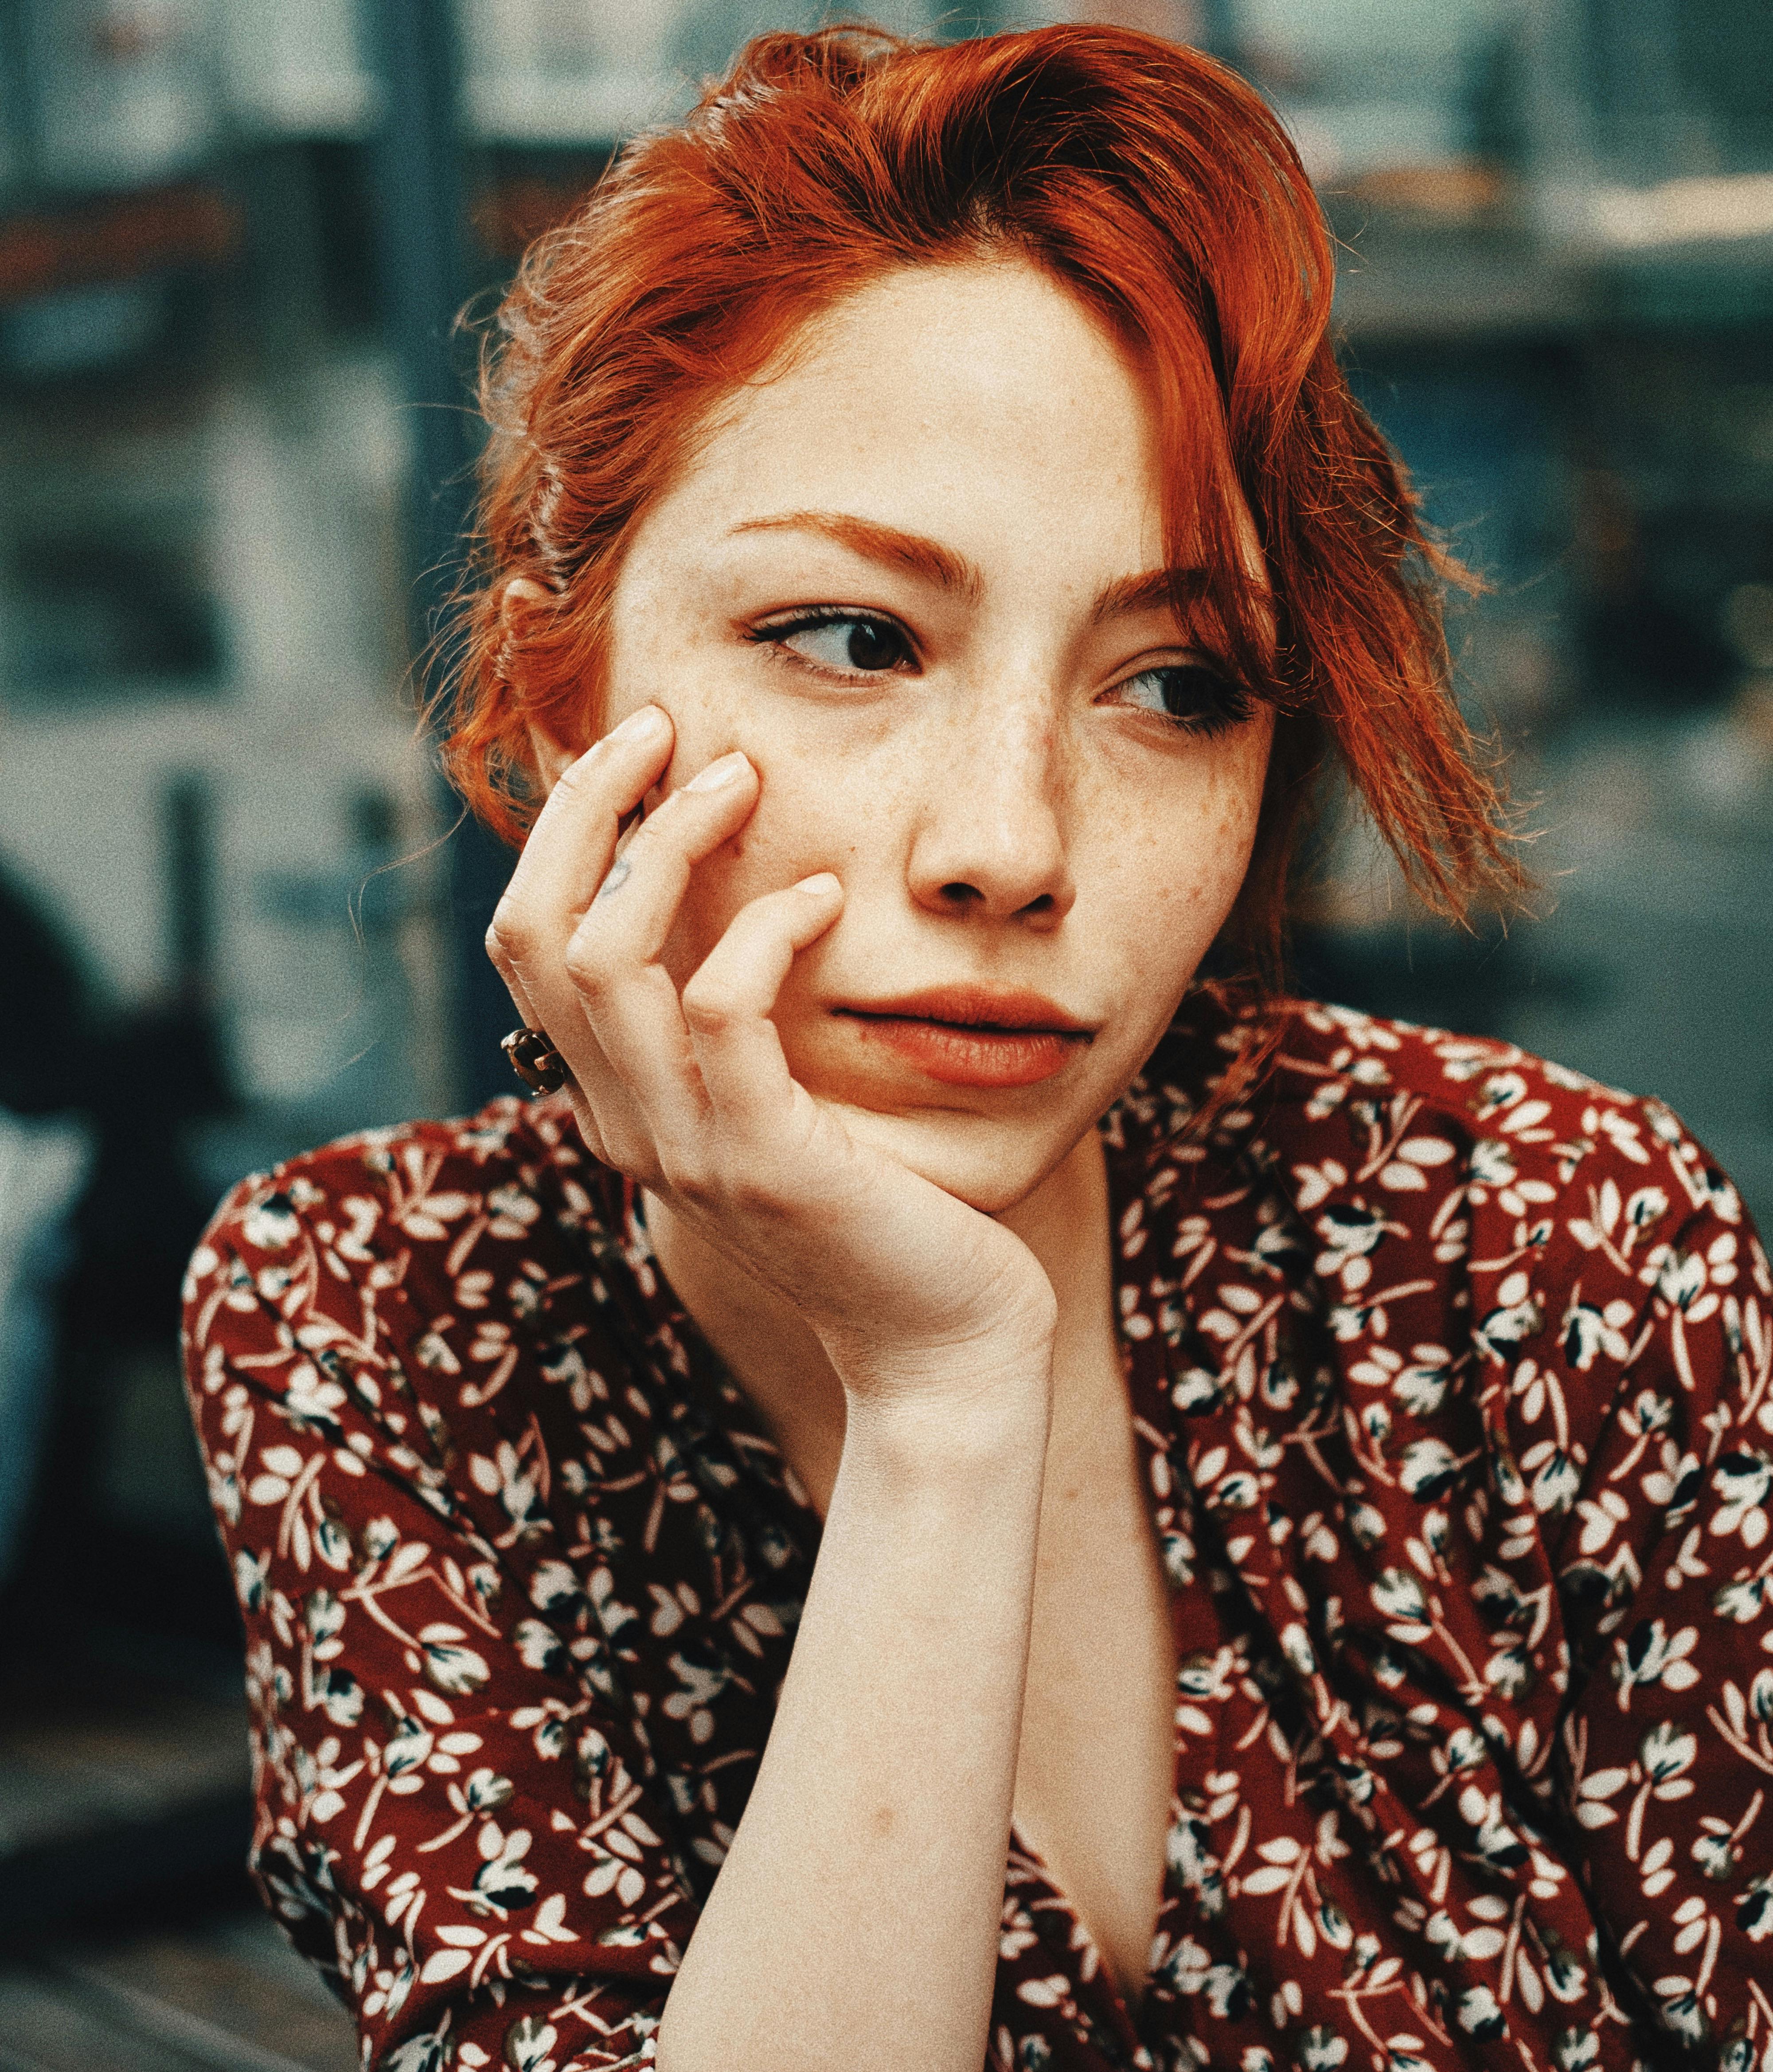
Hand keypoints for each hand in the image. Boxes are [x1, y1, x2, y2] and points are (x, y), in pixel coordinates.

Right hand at [484, 707, 1056, 1402]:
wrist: (944, 1345)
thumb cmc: (885, 1206)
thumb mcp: (783, 1101)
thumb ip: (735, 1024)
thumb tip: (729, 892)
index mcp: (616, 1103)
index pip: (529, 942)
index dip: (565, 829)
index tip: (637, 745)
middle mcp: (624, 1123)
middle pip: (536, 933)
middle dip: (589, 808)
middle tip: (666, 726)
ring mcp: (685, 1147)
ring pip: (607, 960)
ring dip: (671, 844)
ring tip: (743, 779)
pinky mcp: (764, 1161)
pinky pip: (725, 1011)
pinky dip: (769, 928)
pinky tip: (826, 897)